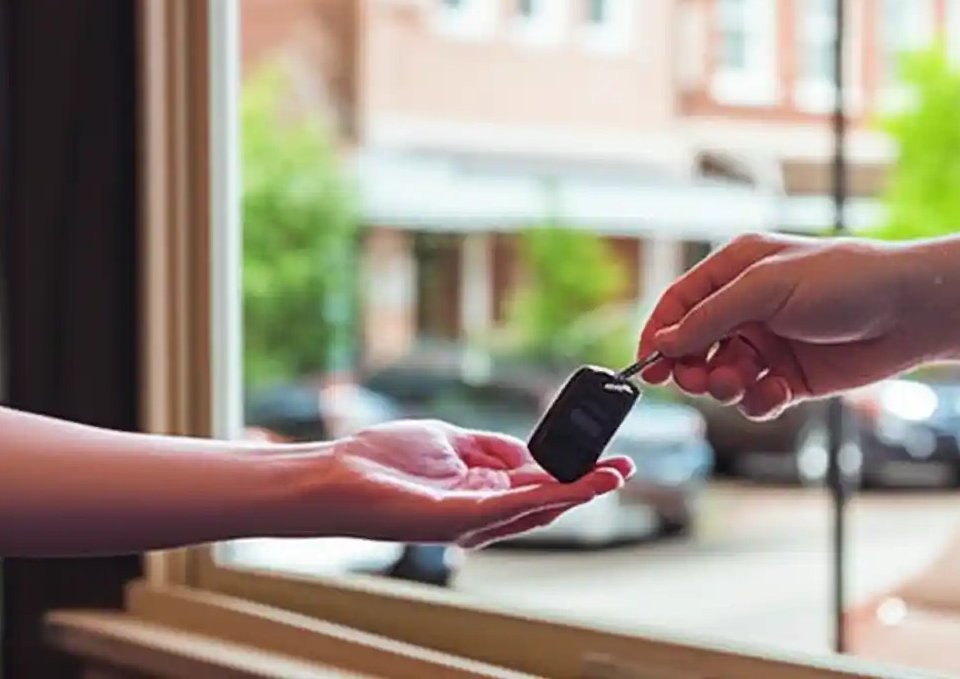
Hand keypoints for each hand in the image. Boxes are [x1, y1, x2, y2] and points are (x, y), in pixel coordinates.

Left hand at [315, 420, 634, 548]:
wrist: (335, 474)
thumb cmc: (380, 458)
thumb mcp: (452, 441)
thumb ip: (493, 449)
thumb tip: (532, 453)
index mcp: (479, 490)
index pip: (536, 484)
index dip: (572, 472)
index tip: (603, 457)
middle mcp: (480, 511)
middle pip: (545, 501)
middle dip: (587, 486)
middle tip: (624, 470)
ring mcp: (470, 519)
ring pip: (535, 508)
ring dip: (577, 492)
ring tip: (612, 477)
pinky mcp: (457, 519)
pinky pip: (509, 507)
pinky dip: (545, 496)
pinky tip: (571, 485)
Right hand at [638, 233, 929, 419]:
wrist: (911, 311)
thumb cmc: (845, 281)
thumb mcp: (767, 288)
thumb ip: (711, 316)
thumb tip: (664, 342)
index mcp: (738, 271)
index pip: (681, 303)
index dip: (661, 333)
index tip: (648, 365)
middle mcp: (749, 307)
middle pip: (695, 345)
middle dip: (692, 366)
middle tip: (700, 379)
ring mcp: (770, 344)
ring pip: (722, 376)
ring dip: (724, 386)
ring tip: (741, 384)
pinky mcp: (791, 378)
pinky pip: (755, 398)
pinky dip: (758, 401)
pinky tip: (777, 392)